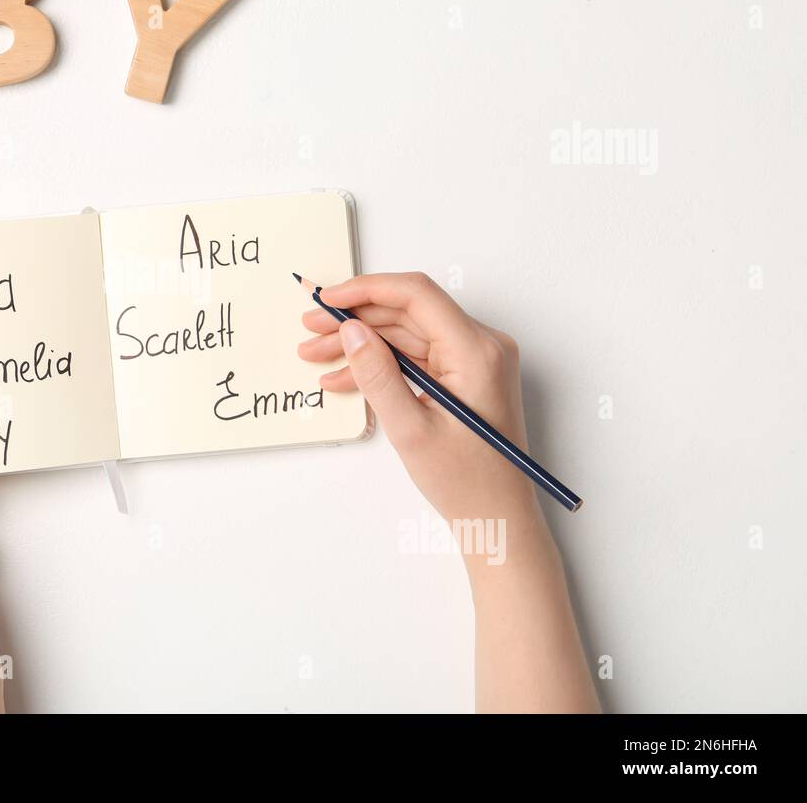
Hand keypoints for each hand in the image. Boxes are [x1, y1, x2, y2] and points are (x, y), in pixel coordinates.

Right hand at [298, 271, 536, 527]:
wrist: (499, 519)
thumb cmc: (467, 483)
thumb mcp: (411, 430)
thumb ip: (377, 375)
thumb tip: (350, 330)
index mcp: (477, 352)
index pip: (416, 295)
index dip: (365, 290)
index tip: (327, 299)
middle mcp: (482, 346)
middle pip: (407, 313)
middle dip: (355, 319)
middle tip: (310, 330)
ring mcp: (475, 360)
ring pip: (407, 334)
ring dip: (361, 343)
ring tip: (316, 356)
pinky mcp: (465, 375)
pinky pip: (416, 356)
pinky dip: (380, 364)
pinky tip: (343, 377)